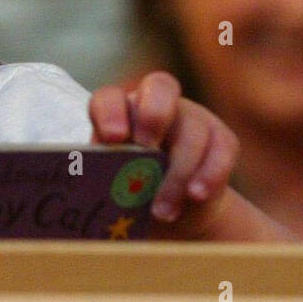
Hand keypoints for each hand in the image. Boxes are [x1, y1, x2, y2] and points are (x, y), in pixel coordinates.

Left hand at [88, 71, 239, 238]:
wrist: (170, 214)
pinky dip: (210, 174)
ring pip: (192, 129)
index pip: (110, 98)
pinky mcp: (220, 138)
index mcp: (120, 112)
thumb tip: (80, 193)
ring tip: (162, 211)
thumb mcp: (111, 188)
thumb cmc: (128, 197)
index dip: (110, 112)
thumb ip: (102, 180)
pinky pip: (222, 148)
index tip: (113, 138)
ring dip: (177, 173)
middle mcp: (156, 105)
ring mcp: (192, 118)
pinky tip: (196, 196)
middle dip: (154, 115)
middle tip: (147, 150)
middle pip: (161, 86)